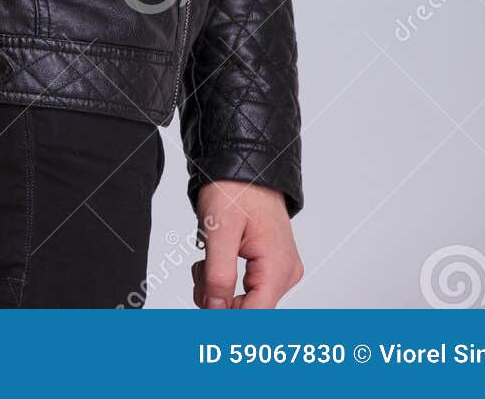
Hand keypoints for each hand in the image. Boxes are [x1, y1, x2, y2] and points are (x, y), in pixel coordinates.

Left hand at [192, 181, 303, 308]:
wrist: (245, 164)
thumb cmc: (236, 187)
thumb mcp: (219, 230)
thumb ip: (218, 274)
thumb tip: (215, 312)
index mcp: (277, 267)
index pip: (254, 316)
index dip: (224, 319)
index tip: (201, 312)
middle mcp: (285, 273)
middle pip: (247, 311)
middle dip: (216, 298)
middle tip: (198, 273)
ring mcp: (280, 269)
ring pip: (244, 301)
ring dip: (217, 288)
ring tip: (204, 261)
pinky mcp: (271, 265)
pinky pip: (246, 287)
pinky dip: (224, 279)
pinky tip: (213, 260)